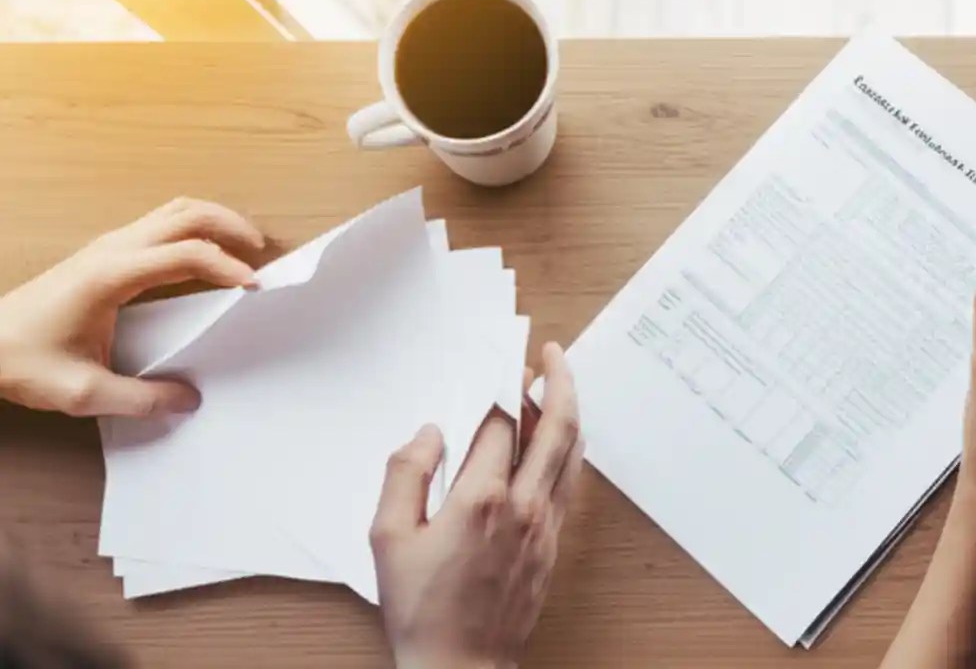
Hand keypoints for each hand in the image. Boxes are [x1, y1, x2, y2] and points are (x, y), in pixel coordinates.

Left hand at [0, 198, 262, 417]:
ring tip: (244, 248)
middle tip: (263, 254)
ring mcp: (108, 247)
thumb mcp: (83, 393)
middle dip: (231, 227)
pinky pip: (161, 225)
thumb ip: (141, 400)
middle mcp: (112, 250)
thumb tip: (189, 400)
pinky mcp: (106, 254)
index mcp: (111, 275)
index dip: (226, 267)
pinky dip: (195, 231)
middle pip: (187, 214)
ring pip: (174, 211)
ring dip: (215, 222)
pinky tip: (207, 257)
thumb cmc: (22, 362)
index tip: (255, 288)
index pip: (185, 253)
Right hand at [372, 342, 583, 668]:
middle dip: (558, 382)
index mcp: (482, 500)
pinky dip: (567, 451)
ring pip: (571, 454)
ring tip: (559, 385)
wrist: (461, 667)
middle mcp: (524, 507)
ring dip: (569, 413)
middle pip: (556, 427)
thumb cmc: (420, 609)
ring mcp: (545, 526)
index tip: (500, 365)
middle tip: (552, 355)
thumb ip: (406, 474)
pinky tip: (555, 441)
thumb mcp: (387, 538)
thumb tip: (431, 434)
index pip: (501, 425)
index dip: (501, 390)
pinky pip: (568, 482)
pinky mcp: (553, 545)